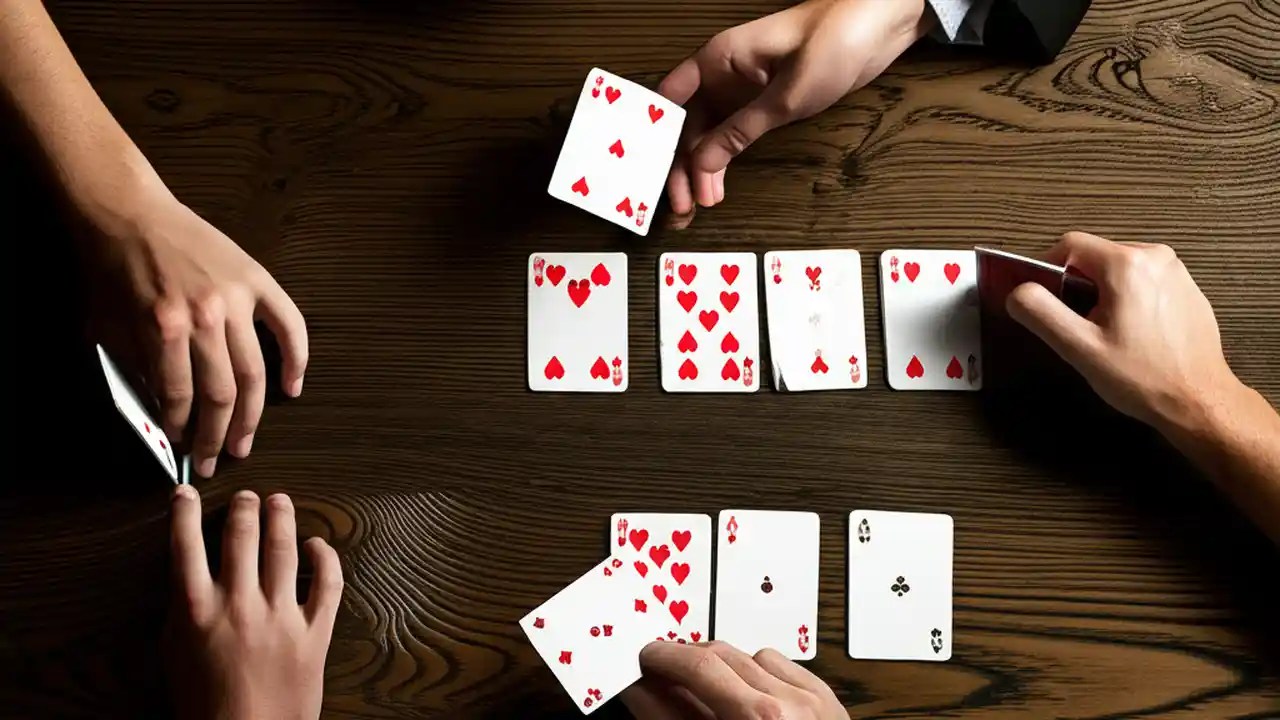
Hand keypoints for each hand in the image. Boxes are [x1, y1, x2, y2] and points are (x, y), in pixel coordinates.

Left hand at [88, 181, 307, 477]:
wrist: (126, 213)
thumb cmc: (111, 268)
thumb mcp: (105, 328)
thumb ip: (135, 371)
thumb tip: (164, 413)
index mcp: (162, 329)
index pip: (179, 399)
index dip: (182, 431)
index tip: (183, 448)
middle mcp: (204, 317)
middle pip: (221, 394)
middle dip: (218, 436)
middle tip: (218, 459)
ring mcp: (237, 298)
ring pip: (254, 372)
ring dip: (251, 415)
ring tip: (246, 441)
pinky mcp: (257, 280)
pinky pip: (290, 325)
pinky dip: (296, 359)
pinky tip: (292, 387)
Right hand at [166, 487, 341, 719]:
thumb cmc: (205, 704)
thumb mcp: (176, 656)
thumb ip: (183, 612)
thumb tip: (189, 576)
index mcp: (196, 610)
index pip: (185, 546)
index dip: (184, 513)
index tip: (185, 493)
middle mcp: (239, 605)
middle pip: (241, 535)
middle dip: (244, 507)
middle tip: (247, 496)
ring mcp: (280, 616)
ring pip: (283, 548)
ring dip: (281, 517)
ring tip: (279, 502)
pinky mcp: (315, 632)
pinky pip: (328, 583)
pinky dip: (325, 557)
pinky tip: (317, 544)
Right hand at [622, 641, 844, 718]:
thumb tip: (645, 693)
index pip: (692, 673)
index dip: (657, 666)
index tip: (641, 668)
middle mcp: (781, 712)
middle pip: (714, 657)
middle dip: (681, 659)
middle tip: (659, 670)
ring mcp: (808, 701)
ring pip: (745, 655)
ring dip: (719, 666)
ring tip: (705, 687)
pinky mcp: (825, 698)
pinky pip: (779, 663)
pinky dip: (756, 671)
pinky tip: (746, 692)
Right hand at [659, 0, 929, 226]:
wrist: (879, 26)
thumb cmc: (833, 42)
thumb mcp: (785, 97)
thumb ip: (741, 131)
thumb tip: (702, 165)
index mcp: (717, 59)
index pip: (668, 99)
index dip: (652, 135)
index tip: (645, 172)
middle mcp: (722, 75)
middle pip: (686, 124)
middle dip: (679, 165)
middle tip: (679, 205)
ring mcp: (741, 91)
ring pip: (707, 135)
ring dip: (699, 170)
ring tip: (695, 207)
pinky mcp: (763, 105)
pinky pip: (732, 136)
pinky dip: (723, 161)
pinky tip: (716, 188)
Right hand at [1007, 232, 1238, 430]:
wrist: (1198, 400)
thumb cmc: (1140, 377)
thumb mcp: (1079, 347)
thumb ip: (1040, 312)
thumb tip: (1018, 291)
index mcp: (1126, 264)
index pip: (1070, 244)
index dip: (1047, 268)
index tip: (1044, 300)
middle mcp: (1156, 257)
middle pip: (1096, 255)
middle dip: (1078, 284)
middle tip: (1079, 325)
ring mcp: (1176, 271)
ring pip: (1119, 267)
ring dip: (1103, 292)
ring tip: (1107, 331)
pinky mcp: (1188, 287)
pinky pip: (1143, 280)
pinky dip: (1129, 298)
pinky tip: (1134, 333)